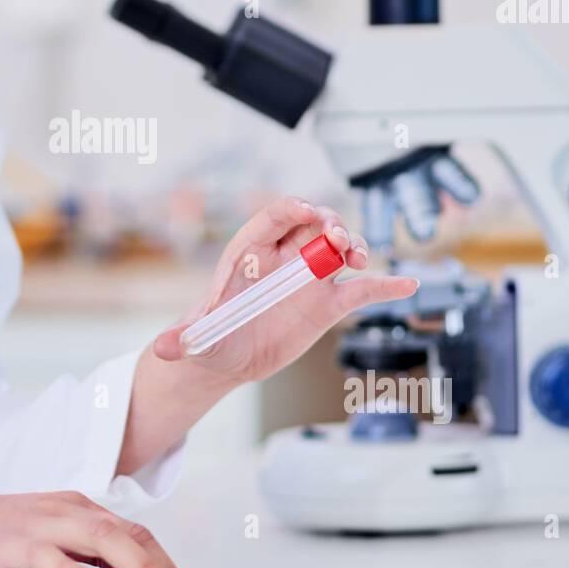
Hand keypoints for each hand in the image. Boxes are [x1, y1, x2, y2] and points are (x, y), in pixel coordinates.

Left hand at [153, 196, 419, 385]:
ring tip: (360, 260)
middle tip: (338, 239)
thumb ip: (182, 341)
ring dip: (354, 248)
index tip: (308, 212)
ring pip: (338, 251)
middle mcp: (284, 257)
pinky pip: (361, 289)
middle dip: (328, 224)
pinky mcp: (328, 303)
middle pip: (312, 226)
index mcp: (250, 252)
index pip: (273, 218)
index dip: (292, 211)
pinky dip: (384, 286)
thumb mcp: (197, 340)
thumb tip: (162, 349)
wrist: (230, 356)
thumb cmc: (209, 337)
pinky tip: (406, 285)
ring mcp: (309, 277)